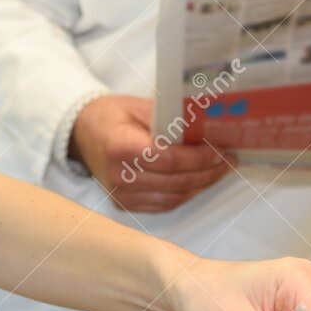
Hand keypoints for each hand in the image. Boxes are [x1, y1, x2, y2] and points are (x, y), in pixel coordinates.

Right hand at [70, 95, 232, 212]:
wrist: (80, 135)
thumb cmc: (111, 115)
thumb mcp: (138, 106)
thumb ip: (170, 117)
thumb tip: (207, 124)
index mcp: (121, 147)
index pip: (170, 159)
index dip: (200, 158)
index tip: (222, 150)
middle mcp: (119, 176)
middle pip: (175, 181)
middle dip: (208, 172)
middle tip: (229, 160)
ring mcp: (121, 195)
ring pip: (174, 196)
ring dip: (201, 185)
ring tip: (219, 170)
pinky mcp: (124, 205)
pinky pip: (164, 205)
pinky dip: (185, 194)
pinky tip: (199, 181)